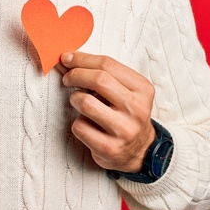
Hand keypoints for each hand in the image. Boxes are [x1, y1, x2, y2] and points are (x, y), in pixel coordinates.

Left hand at [59, 51, 155, 172]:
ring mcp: (124, 130)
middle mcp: (136, 109)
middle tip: (67, 78)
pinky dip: (77, 122)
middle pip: (98, 80)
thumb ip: (105, 74)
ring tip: (78, 101)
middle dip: (75, 74)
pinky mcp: (110, 148)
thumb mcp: (127, 90)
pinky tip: (86, 124)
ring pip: (86, 103)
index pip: (107, 65)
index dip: (82, 59)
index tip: (67, 58)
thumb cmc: (126, 115)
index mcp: (142, 89)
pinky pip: (80, 126)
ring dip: (75, 99)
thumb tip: (70, 60)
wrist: (140, 150)